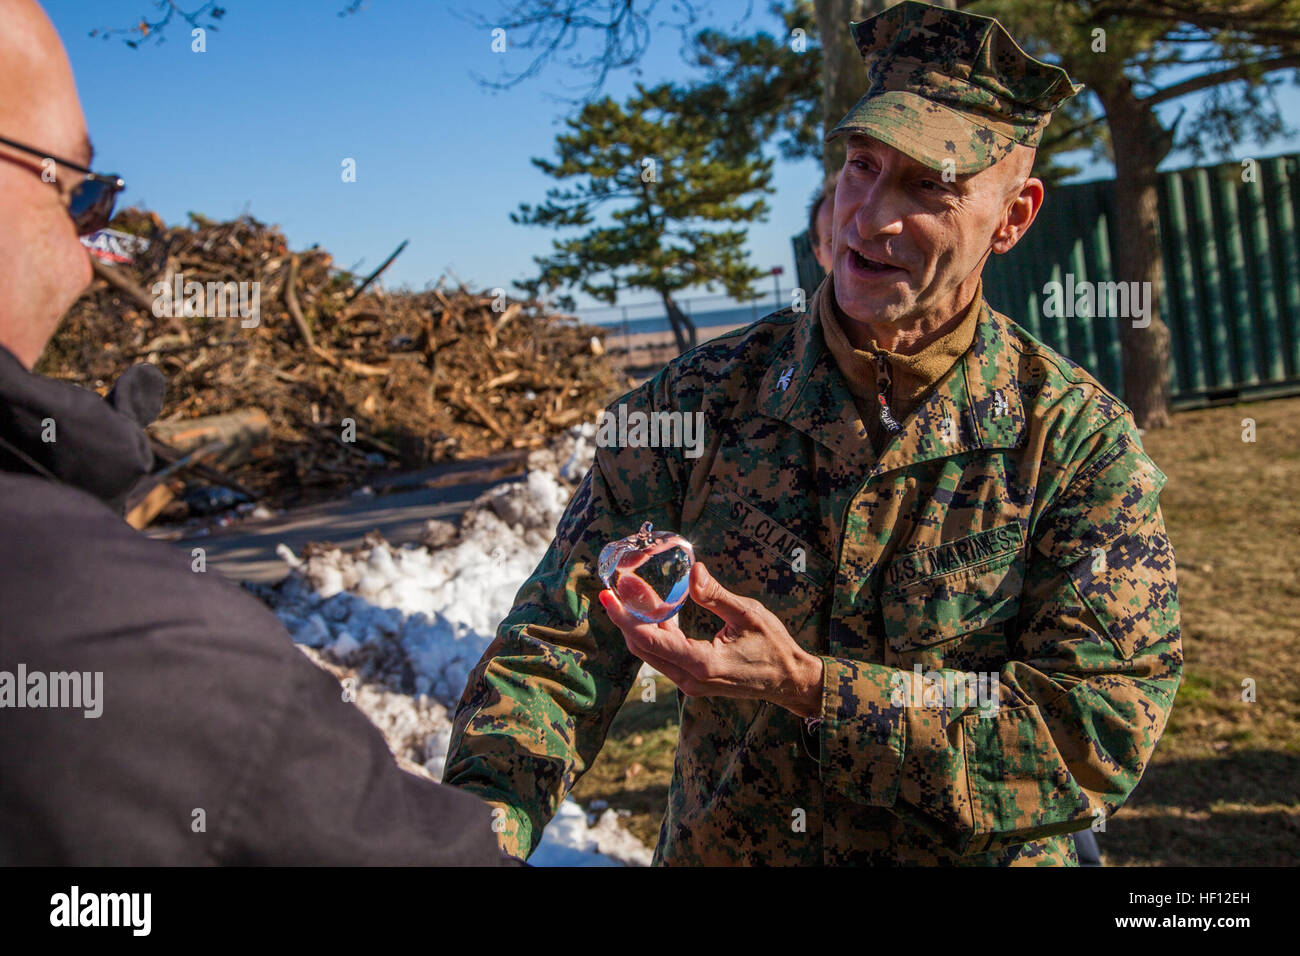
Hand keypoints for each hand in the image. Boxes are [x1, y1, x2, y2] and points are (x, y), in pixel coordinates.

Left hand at [598, 560, 823, 717]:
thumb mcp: (749, 615)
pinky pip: (665, 657)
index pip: (649, 640)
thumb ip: (716, 595)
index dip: (624, 617)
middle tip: (615, 588)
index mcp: (702, 663)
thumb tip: (692, 571)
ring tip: (632, 593)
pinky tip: (658, 610)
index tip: (608, 595)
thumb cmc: (774, 648)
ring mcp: (690, 684)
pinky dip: (656, 633)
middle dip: (625, 617)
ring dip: (639, 625)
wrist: (789, 682)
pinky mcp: (693, 681)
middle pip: (642, 648)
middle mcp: (690, 679)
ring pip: (651, 653)